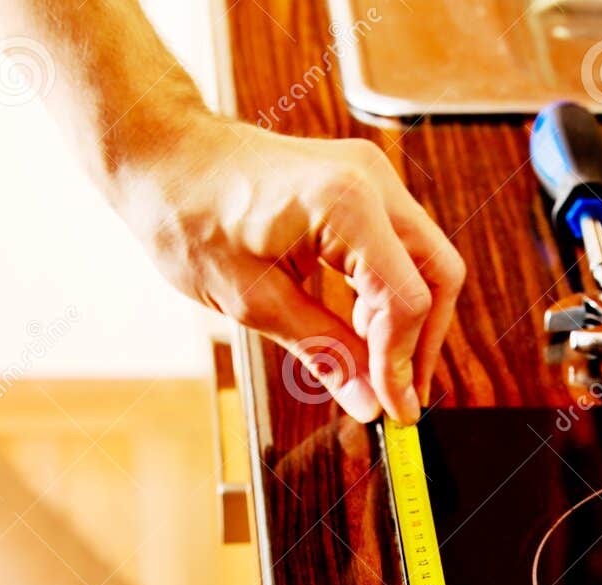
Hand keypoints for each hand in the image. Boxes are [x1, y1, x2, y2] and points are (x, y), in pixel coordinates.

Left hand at [118, 112, 464, 423]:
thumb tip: (370, 402)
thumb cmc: (190, 213)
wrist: (162, 156)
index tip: (395, 410)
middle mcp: (370, 181)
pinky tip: (361, 328)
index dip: (403, 364)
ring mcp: (369, 177)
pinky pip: (400, 248)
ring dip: (409, 320)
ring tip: (374, 366)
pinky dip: (391, 294)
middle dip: (425, 343)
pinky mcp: (360, 185)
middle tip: (400, 396)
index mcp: (344, 205)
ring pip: (427, 262)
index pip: (407, 300)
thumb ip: (324, 353)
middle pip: (439, 275)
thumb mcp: (254, 302)